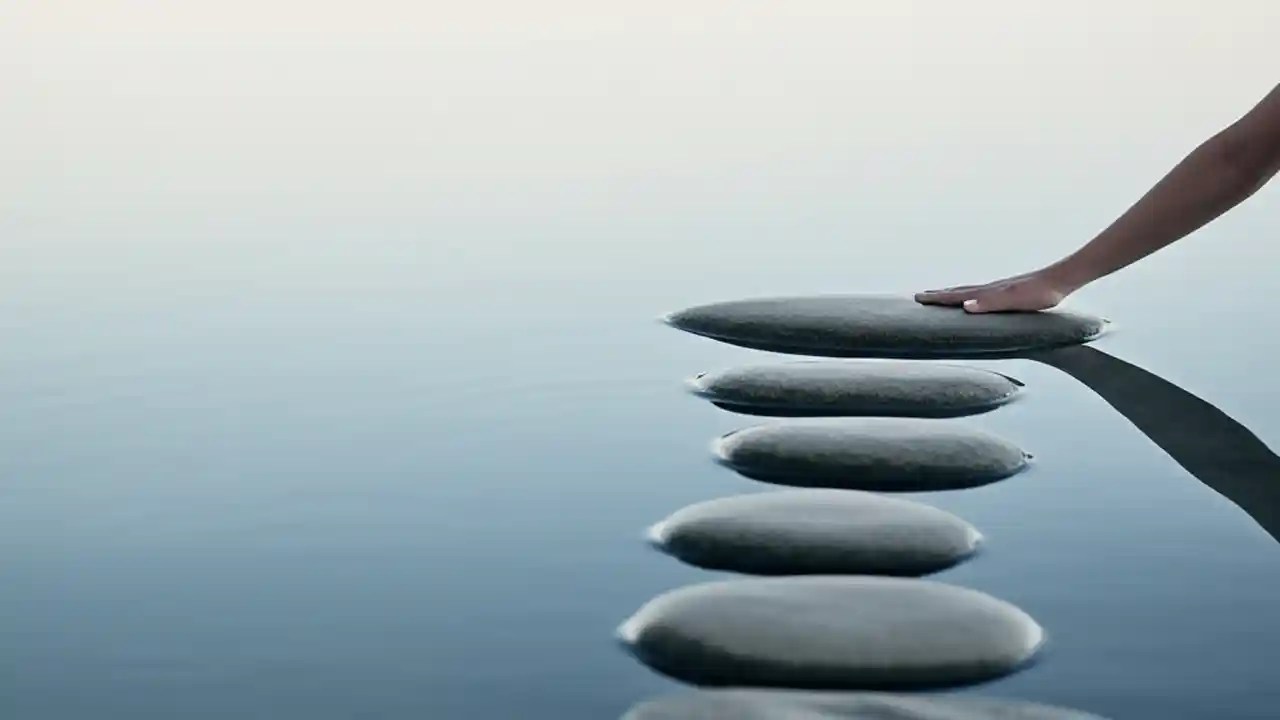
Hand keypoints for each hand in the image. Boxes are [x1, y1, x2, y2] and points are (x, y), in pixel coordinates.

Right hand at [915, 269, 1077, 313]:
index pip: (957, 296)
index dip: (938, 298)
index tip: (919, 298)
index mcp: (989, 292)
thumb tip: (965, 306)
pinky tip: (973, 298)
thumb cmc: (1041, 294)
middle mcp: (990, 288)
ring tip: (940, 295)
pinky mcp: (1008, 290)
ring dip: (951, 293)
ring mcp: (999, 288)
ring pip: (968, 291)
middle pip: (959, 291)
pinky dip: (968, 295)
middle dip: (938, 295)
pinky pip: (980, 293)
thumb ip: (990, 304)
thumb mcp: (1016, 301)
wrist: (1062, 279)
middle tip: (920, 296)